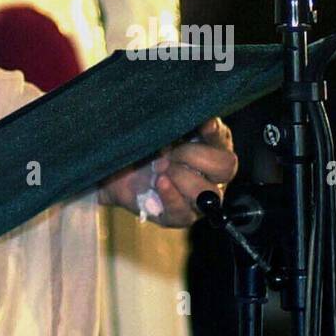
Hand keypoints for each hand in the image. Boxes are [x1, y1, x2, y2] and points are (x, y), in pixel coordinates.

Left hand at [99, 117, 237, 227]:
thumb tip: (201, 118)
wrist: (110, 166)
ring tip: (159, 167)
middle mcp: (210, 174)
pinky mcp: (178, 216)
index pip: (223, 140)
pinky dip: (172, 196)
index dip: (215, 132)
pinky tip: (160, 183)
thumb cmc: (139, 142)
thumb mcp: (156, 127)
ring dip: (182, 176)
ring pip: (210, 193)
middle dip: (194, 155)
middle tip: (168, 151)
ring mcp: (196, 198)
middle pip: (226, 167)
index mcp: (209, 147)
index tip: (202, 124)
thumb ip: (179, 122)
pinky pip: (185, 214)